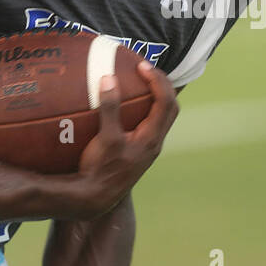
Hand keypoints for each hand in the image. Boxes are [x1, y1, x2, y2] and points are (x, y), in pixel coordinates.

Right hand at [73, 62, 178, 218]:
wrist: (96, 199)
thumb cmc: (101, 170)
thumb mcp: (106, 138)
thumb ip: (109, 108)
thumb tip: (109, 79)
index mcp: (152, 137)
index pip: (166, 102)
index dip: (158, 81)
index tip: (142, 66)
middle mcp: (154, 143)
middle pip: (169, 108)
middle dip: (161, 85)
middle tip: (144, 70)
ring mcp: (146, 149)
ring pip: (160, 118)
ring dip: (154, 98)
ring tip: (138, 84)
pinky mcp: (136, 153)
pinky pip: (146, 125)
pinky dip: (141, 110)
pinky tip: (122, 108)